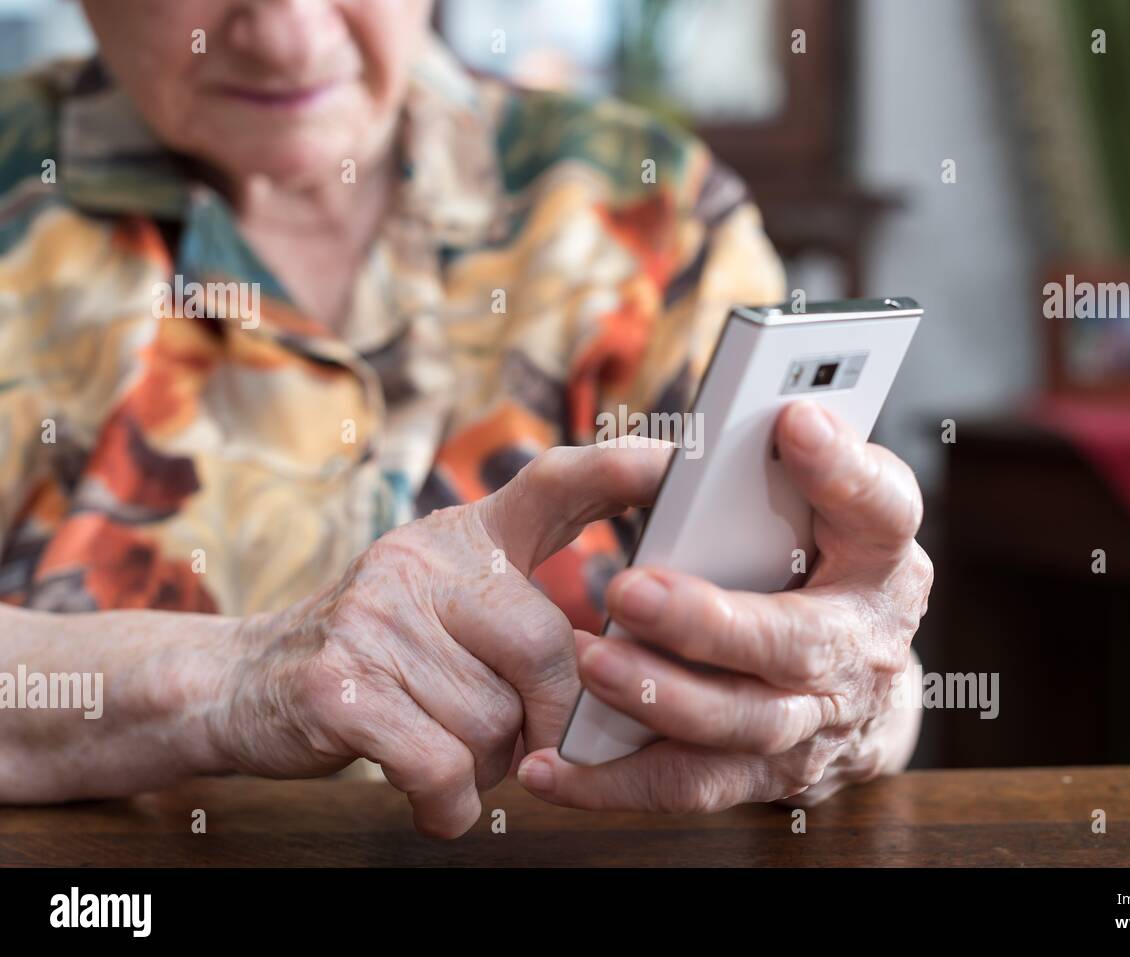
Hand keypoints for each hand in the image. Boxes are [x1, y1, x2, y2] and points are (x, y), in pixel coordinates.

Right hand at [212, 443, 671, 836]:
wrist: (242, 683)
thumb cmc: (379, 652)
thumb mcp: (448, 600)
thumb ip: (527, 613)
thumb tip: (625, 666)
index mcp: (466, 537)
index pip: (552, 486)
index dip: (619, 470)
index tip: (679, 458)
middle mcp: (423, 560)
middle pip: (545, 650)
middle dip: (547, 718)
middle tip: (519, 737)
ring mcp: (375, 618)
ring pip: (496, 721)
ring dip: (487, 762)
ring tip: (444, 744)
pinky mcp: (339, 686)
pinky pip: (442, 765)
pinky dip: (450, 802)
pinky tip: (429, 792)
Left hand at [517, 400, 931, 811]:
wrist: (862, 683)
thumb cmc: (831, 569)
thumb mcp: (837, 509)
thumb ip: (806, 467)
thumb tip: (781, 420)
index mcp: (880, 560)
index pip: (881, 509)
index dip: (843, 469)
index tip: (793, 421)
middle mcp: (860, 648)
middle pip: (795, 643)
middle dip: (710, 622)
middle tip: (629, 590)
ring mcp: (817, 722)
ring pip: (741, 725)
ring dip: (660, 699)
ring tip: (590, 665)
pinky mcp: (769, 774)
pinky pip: (692, 785)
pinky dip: (617, 781)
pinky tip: (549, 767)